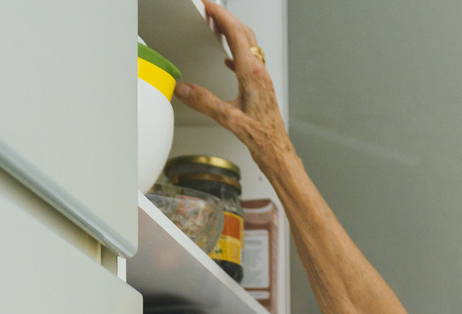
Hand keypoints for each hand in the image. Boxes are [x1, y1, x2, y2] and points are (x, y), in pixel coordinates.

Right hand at [175, 1, 290, 166]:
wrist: (277, 152)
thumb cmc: (262, 138)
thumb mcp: (228, 119)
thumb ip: (204, 101)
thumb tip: (183, 88)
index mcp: (252, 74)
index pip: (237, 34)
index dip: (222, 15)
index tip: (209, 5)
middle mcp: (260, 73)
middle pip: (245, 34)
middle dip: (227, 17)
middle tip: (210, 9)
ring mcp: (262, 79)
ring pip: (249, 46)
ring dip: (233, 32)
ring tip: (217, 26)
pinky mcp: (261, 88)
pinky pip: (248, 62)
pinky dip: (236, 53)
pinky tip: (228, 60)